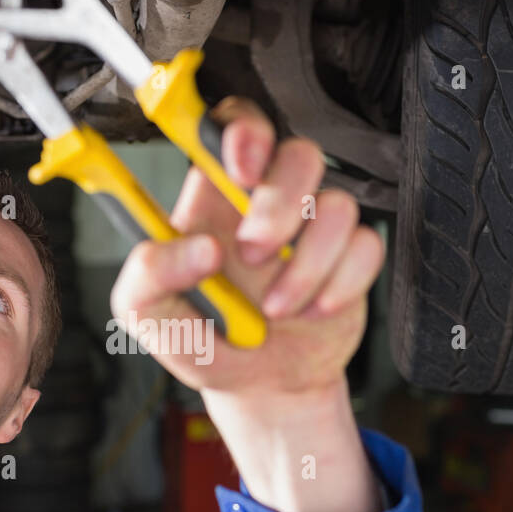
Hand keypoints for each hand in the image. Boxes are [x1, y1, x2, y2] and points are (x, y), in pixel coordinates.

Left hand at [108, 98, 384, 401]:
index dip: (245, 131)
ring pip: (339, 203)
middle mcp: (267, 200)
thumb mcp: (146, 315)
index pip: (234, 125)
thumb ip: (149, 277)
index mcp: (213, 195)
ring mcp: (314, 226)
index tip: (240, 169)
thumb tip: (200, 250)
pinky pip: (366, 246)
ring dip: (307, 264)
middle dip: (279, 207)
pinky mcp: (351, 256)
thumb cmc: (200, 337)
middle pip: (299, 155)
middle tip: (252, 255)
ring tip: (276, 308)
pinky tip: (312, 311)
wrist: (259, 387)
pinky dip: (341, 285)